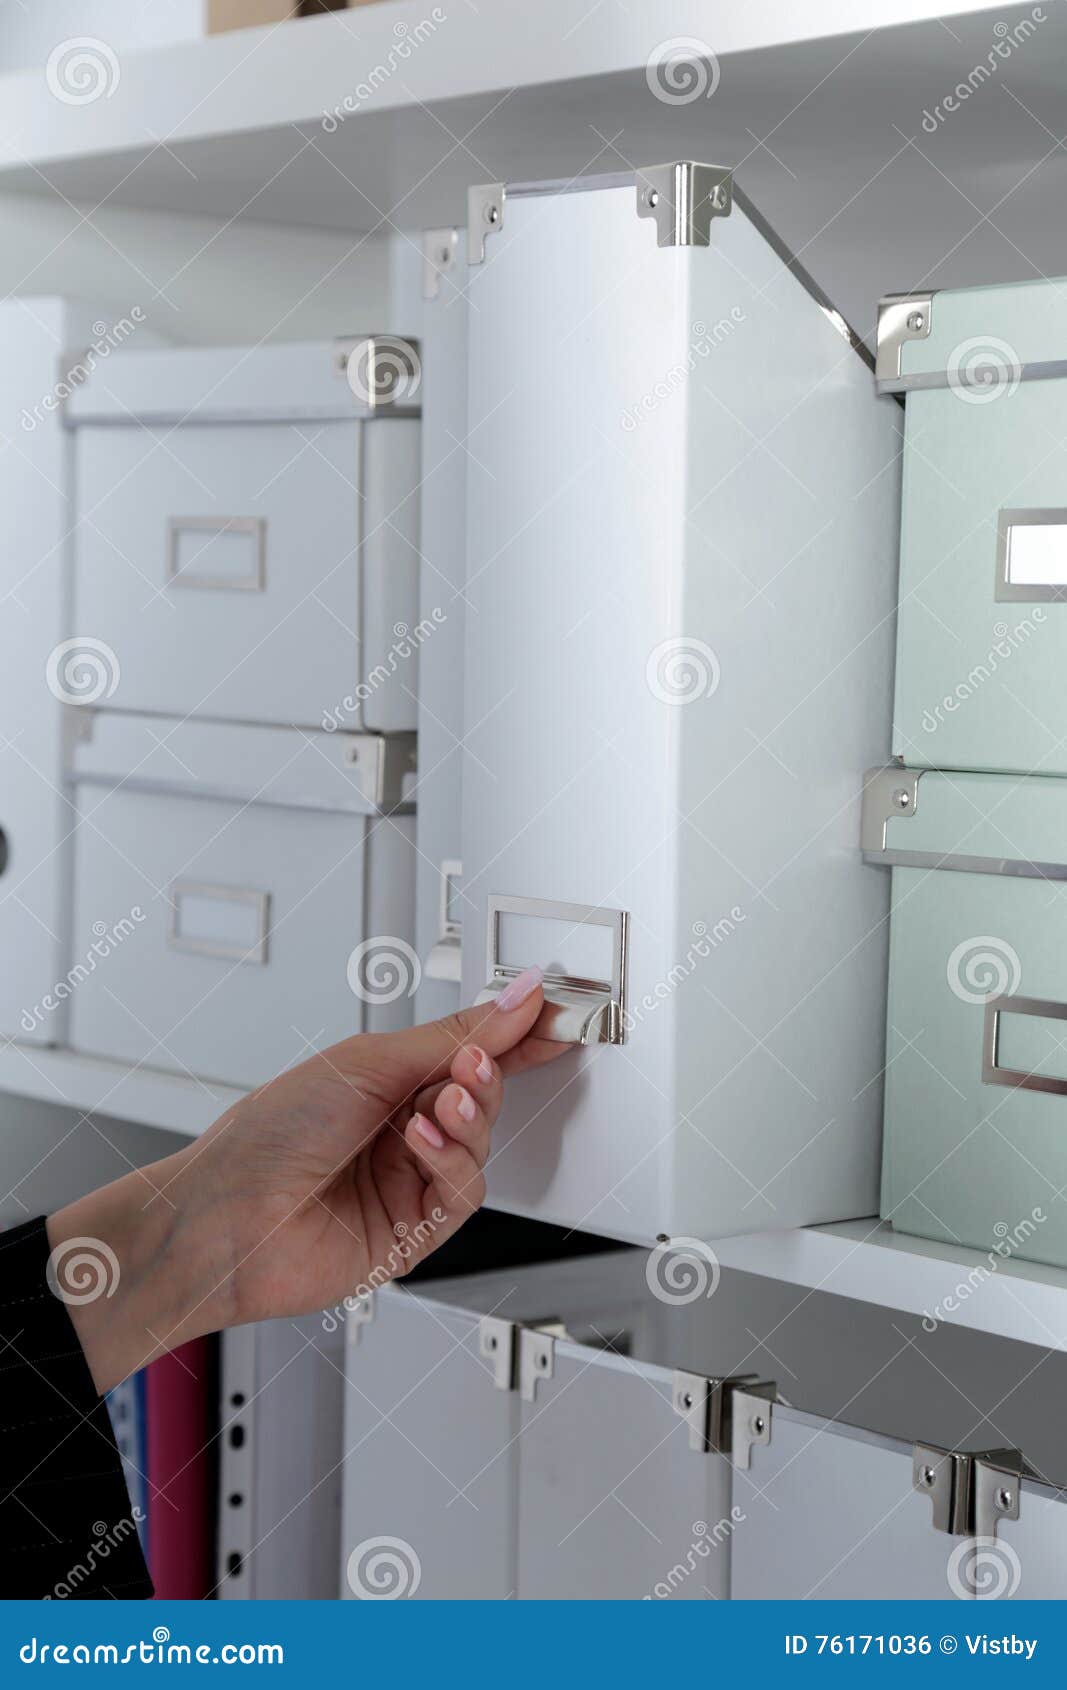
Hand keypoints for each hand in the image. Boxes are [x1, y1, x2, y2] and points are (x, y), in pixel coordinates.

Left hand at [47, 968, 562, 1393]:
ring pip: (479, 1146)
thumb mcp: (369, 1061)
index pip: (470, 1053)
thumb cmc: (269, 1135)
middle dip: (489, 1073)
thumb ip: (455, 1035)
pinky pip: (464, 1194)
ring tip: (447, 1099)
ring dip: (471, 1117)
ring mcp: (407, 1183)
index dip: (516, 1036)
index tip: (556, 1015)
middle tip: (484, 1057)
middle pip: (481, 1097)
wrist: (226, 1217)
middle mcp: (399, 1131)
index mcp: (385, 1082)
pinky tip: (422, 1143)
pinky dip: (452, 1162)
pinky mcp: (414, 1232)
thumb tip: (515, 1000)